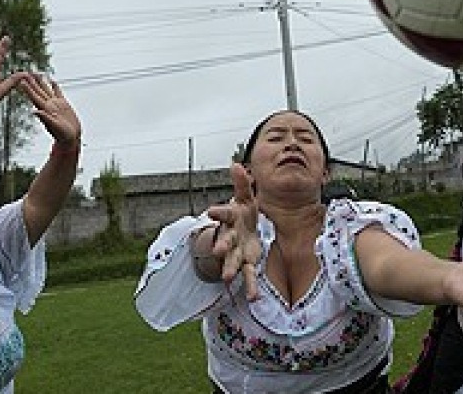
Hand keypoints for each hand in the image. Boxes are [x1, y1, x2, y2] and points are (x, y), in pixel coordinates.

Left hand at [20, 74, 80, 144]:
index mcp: (45, 110)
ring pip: (46, 89)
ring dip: (41, 81)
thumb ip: (45, 118)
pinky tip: (51, 79)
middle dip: (32, 82)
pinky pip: (57, 92)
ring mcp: (55, 104)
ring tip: (36, 73)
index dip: (28, 89)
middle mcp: (48, 105)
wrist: (71, 137)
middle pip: (38, 91)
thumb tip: (34, 111)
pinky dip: (54, 85)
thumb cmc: (62, 135)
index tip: (21, 81)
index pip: (34, 97)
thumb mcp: (54, 127)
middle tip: (25, 73)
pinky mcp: (63, 104)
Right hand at [206, 164, 262, 300]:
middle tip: (216, 250)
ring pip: (232, 261)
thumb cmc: (243, 213)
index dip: (217, 212)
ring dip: (229, 268)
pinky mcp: (247, 263)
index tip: (210, 211)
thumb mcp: (245, 198)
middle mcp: (230, 237)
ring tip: (226, 277)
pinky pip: (249, 275)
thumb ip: (242, 184)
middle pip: (224, 241)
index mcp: (230, 218)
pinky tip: (252, 298)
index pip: (223, 214)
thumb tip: (236, 164)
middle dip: (221, 245)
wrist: (244, 231)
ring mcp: (237, 252)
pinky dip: (250, 287)